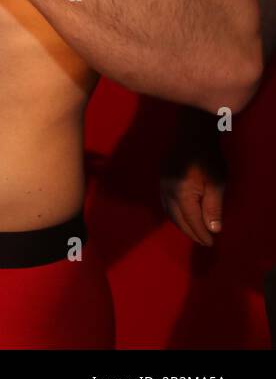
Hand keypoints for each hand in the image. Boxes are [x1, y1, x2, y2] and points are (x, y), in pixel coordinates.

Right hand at [161, 131, 226, 246]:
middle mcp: (167, 191)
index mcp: (181, 193)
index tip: (211, 243)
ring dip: (181, 224)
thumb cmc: (208, 158)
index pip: (191, 220)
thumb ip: (213, 207)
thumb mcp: (217, 183)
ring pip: (169, 212)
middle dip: (190, 232)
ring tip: (194, 231)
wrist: (192, 135)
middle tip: (204, 241)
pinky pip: (165, 203)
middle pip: (177, 218)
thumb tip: (213, 229)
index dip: (201, 233)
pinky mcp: (161, 179)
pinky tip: (182, 215)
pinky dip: (174, 214)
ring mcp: (162, 185)